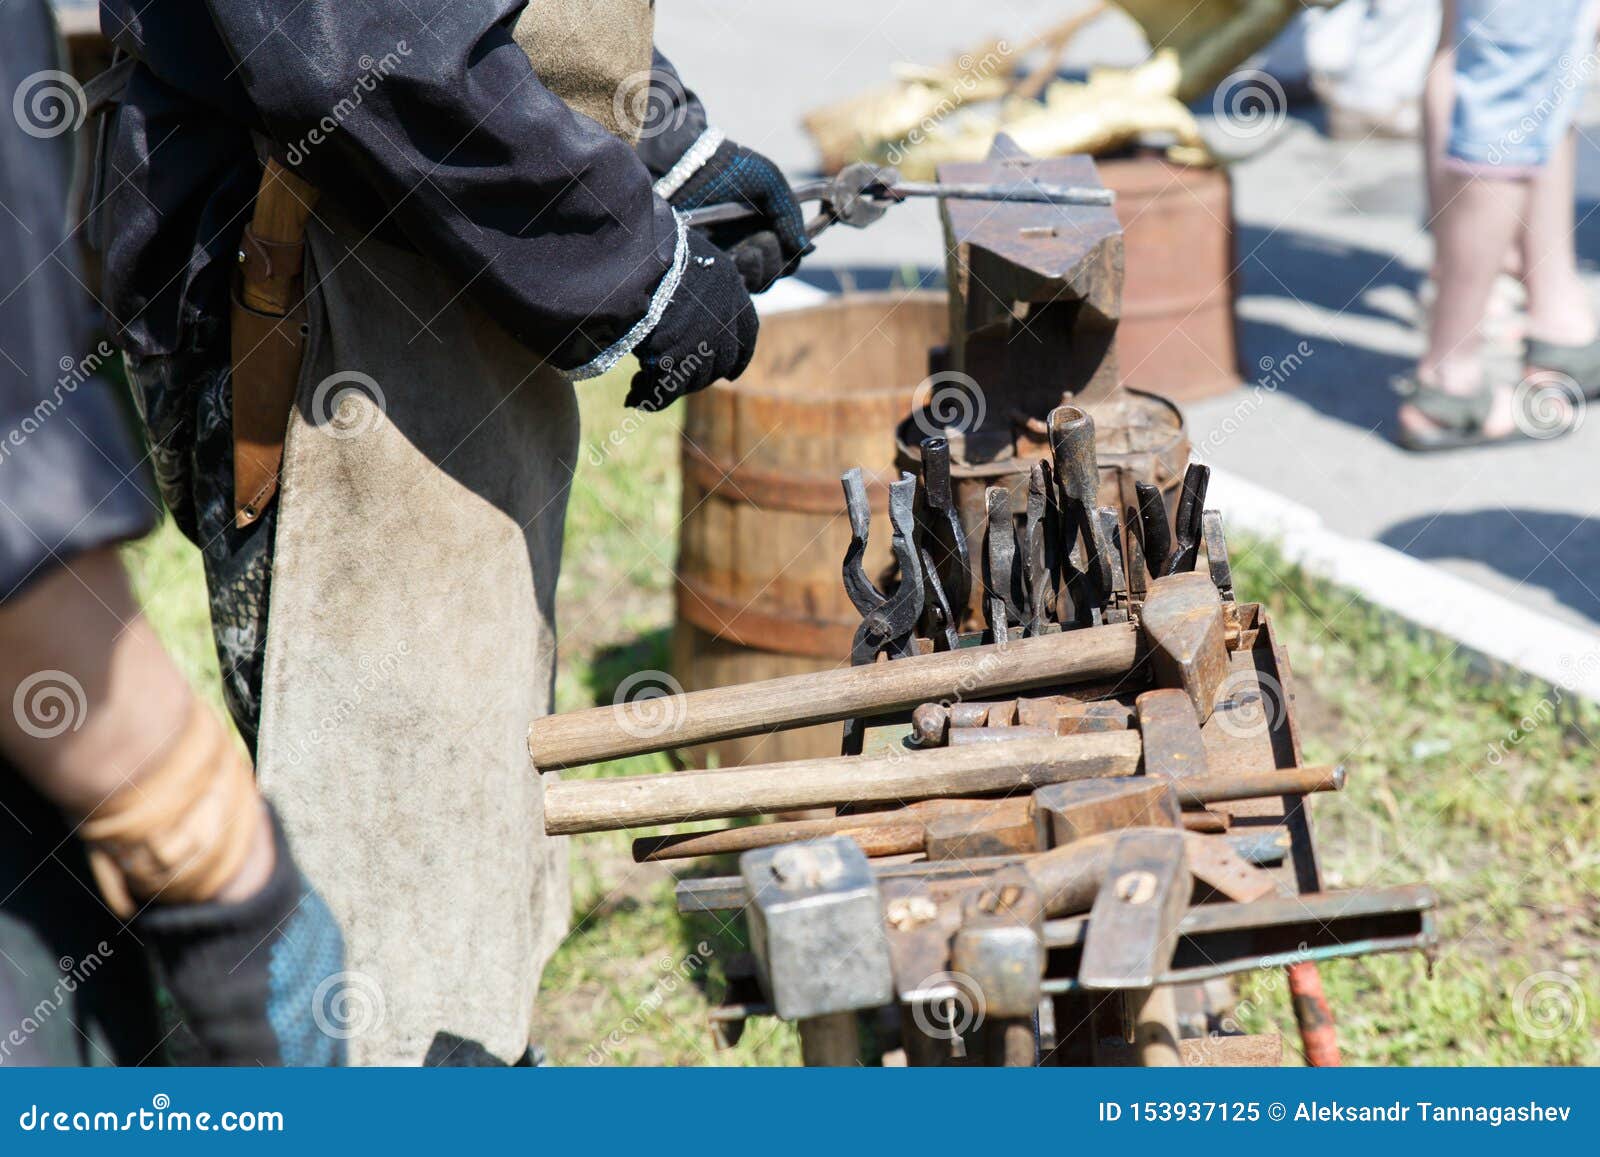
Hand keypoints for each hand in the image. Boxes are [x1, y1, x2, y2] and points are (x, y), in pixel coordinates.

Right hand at [626, 231, 757, 410]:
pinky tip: (636, 397)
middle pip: (721, 361)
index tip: (731, 374)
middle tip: (674, 380)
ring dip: (672, 387)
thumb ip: (691, 286)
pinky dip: (653, 396)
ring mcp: (705, 337)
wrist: (632, 249)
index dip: (739, 357)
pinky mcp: (680, 355)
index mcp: (730, 286)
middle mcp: (725, 315)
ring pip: (696, 377)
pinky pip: (669, 387)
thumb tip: (682, 310)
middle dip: (699, 375)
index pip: (747, 332)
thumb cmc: (648, 246)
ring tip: (643, 387)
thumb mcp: (682, 259)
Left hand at [667, 140, 809, 292]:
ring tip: (747, 250)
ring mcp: (730, 255)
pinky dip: (741, 276)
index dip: (793, 255)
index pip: (789, 257)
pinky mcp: (709, 263)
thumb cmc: (731, 168)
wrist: (689, 166)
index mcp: (768, 226)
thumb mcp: (771, 182)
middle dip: (775, 259)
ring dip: (759, 270)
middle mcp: (750, 244)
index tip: (789, 242)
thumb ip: (791, 214)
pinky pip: (733, 286)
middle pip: (776, 274)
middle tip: (762, 238)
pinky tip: (736, 257)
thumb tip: (808, 248)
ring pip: (758, 284)